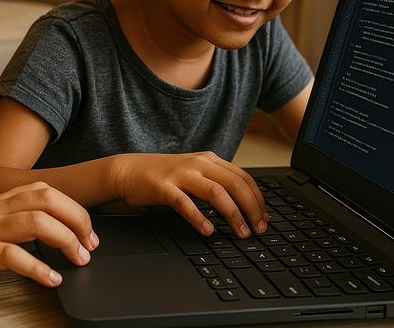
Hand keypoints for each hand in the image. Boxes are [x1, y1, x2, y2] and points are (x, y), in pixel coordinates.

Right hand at [0, 182, 97, 288]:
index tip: (88, 232)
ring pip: (37, 222)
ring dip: (65, 240)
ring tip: (79, 260)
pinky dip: (37, 267)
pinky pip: (12, 255)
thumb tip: (44, 232)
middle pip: (49, 200)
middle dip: (78, 220)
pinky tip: (51, 278)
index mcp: (0, 200)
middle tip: (91, 245)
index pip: (46, 191)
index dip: (74, 208)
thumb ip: (9, 220)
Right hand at [111, 152, 267, 237]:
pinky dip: (199, 218)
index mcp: (209, 159)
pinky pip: (185, 203)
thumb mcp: (194, 172)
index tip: (265, 219)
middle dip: (251, 209)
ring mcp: (181, 174)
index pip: (243, 177)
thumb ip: (216, 181)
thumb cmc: (163, 175)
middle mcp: (198, 164)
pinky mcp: (164, 187)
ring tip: (240, 233)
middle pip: (235, 185)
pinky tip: (208, 231)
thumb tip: (244, 203)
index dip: (258, 199)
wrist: (128, 170)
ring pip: (216, 193)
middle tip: (258, 229)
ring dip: (233, 215)